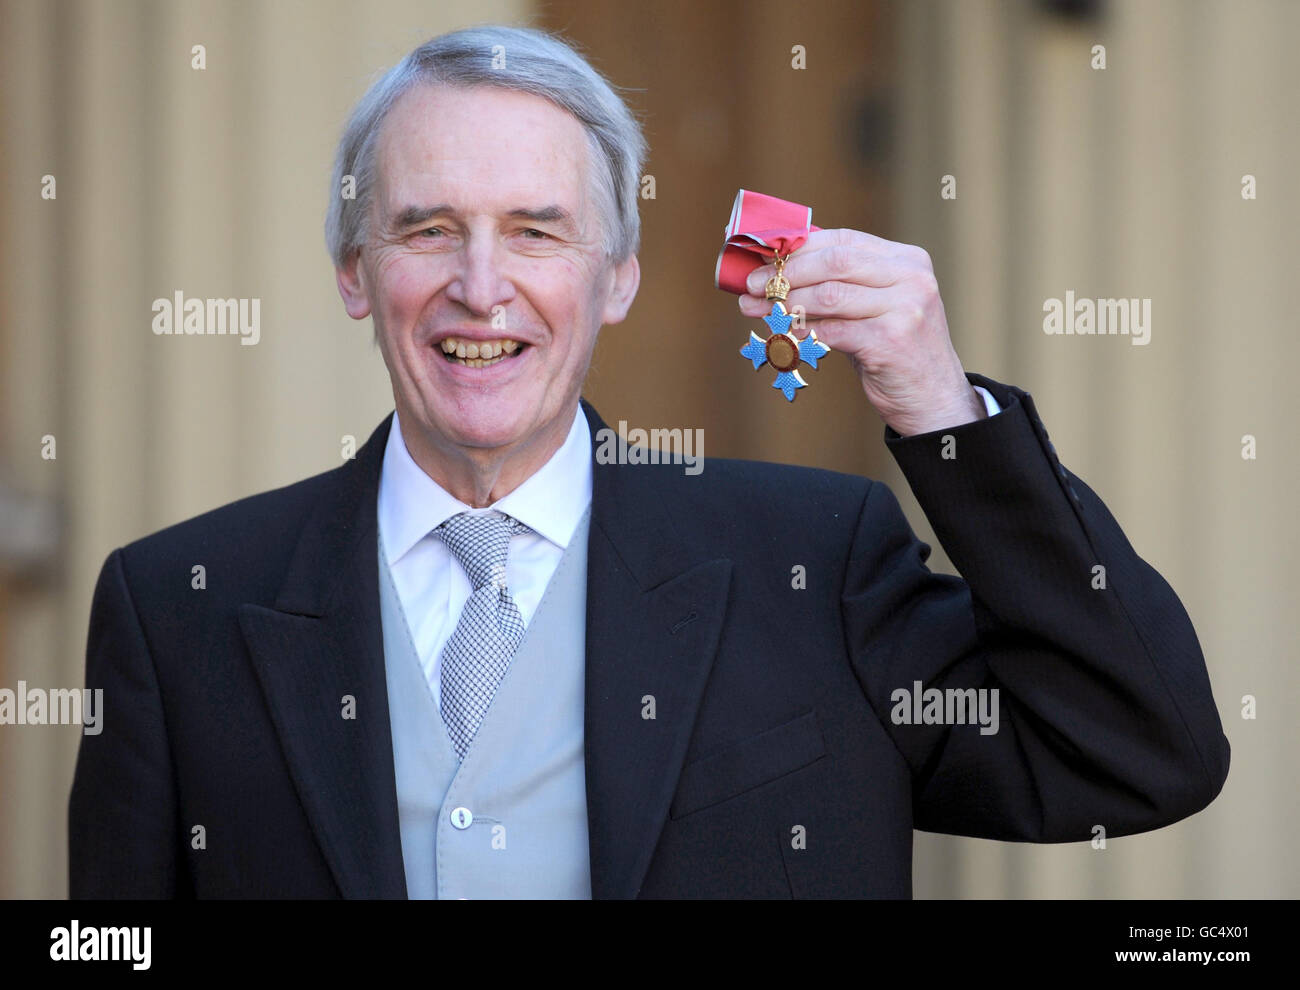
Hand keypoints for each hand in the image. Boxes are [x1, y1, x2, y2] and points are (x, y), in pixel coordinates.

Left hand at [739, 228, 985, 436]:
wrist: (934, 400)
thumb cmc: (895, 351)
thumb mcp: (876, 307)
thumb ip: (841, 284)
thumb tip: (777, 269)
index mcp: (907, 260)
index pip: (843, 240)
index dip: (798, 249)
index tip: (764, 261)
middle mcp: (911, 277)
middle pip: (834, 262)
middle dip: (786, 273)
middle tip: (752, 286)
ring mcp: (905, 308)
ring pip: (829, 294)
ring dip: (786, 303)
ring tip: (758, 310)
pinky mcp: (891, 340)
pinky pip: (832, 330)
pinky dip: (801, 331)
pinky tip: (784, 335)